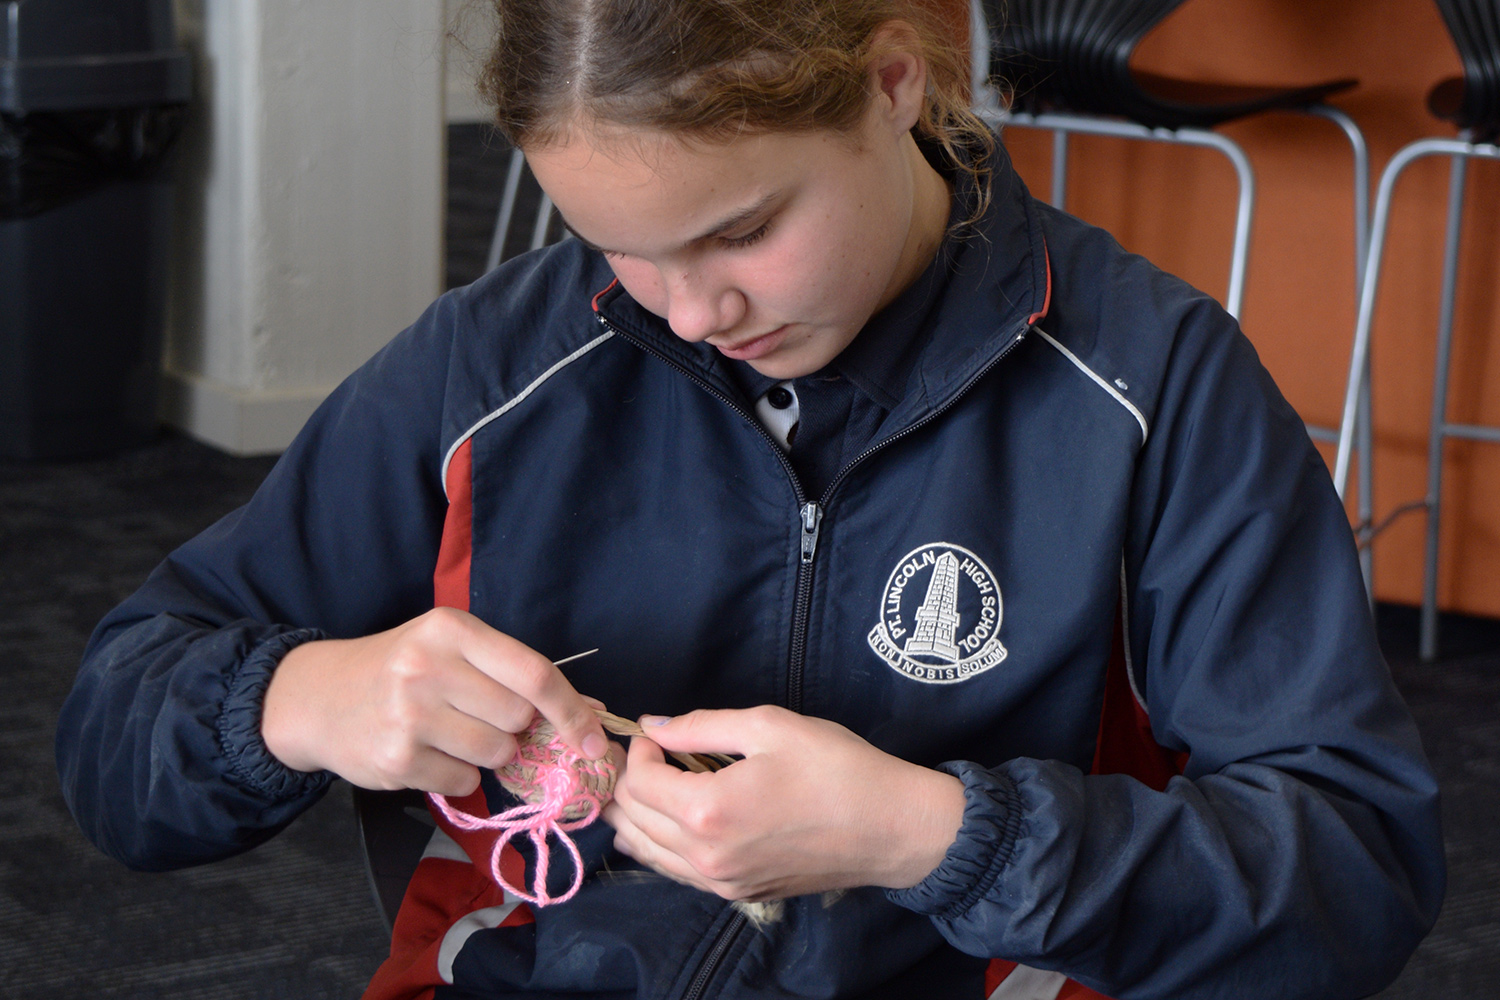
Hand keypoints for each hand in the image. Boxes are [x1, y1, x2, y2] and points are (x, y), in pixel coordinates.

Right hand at [260, 607, 607, 794]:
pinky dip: (455, 774)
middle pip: (518, 718)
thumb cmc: (401, 669)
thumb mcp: (451, 649)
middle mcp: (428, 667)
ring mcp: (409, 715)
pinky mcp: (396, 760)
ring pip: (496, 753)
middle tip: (478, 716)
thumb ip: (512, 673)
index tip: (595, 739)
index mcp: (451, 629)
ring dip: (486, 753)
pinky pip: (463, 781)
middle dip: (513, 727)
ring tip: (449, 733)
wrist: (319, 697)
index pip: (534, 673)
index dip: (572, 711)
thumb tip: (589, 713)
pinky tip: (425, 752)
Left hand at [602, 706, 963, 901]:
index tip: (657, 734)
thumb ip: (701, 726)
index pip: (638, 782)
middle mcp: (705, 856)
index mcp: (709, 810)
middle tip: (648, 754)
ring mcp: (721, 883)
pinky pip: (676, 872)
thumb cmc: (837, 769)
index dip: (638, 751)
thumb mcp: (769, 726)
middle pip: (633, 819)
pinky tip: (671, 821)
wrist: (891, 828)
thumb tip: (653, 726)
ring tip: (653, 783)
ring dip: (637, 816)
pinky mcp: (738, 894)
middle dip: (629, 782)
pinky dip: (660, 845)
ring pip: (646, 853)